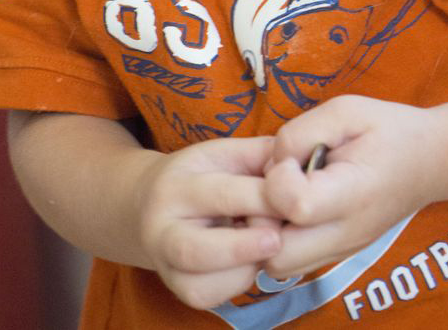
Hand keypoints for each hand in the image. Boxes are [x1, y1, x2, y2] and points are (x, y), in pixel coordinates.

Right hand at [136, 135, 282, 308]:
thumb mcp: (224, 152)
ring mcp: (164, 263)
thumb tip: (298, 164)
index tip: (295, 200)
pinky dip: (236, 284)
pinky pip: (208, 297)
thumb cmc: (200, 174)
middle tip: (278, 238)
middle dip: (246, 246)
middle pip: (197, 249)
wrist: (149, 202)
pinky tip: (248, 262)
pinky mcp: (177, 288)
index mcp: (175, 184)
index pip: (222, 195)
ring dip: (243, 269)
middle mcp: (160, 227)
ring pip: (200, 283)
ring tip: (264, 247)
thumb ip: (259, 154)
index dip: (265, 200)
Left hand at [262, 95, 440, 278]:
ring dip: (268, 230)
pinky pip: (291, 261)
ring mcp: (341, 251)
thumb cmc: (387, 129)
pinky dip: (281, 237)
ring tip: (283, 191)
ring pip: (279, 265)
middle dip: (261, 216)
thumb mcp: (345, 110)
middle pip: (277, 254)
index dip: (279, 177)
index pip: (296, 205)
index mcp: (353, 194)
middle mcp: (346, 234)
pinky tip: (292, 201)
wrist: (431, 159)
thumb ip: (300, 133)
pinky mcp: (336, 254)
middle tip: (275, 181)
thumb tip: (272, 162)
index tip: (293, 157)